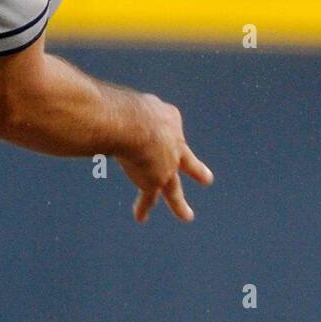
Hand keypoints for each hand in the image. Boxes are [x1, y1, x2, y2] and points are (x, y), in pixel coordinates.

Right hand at [116, 94, 213, 222]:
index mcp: (171, 119)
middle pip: (186, 160)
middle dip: (196, 170)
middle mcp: (174, 144)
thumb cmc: (129, 109)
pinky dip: (143, 208)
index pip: (167, 126)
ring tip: (187, 215)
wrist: (135, 126)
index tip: (141, 120)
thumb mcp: (135, 104)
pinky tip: (141, 217)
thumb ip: (129, 111)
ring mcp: (167, 166)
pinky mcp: (155, 182)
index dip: (151, 124)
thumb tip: (112, 113)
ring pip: (174, 189)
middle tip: (207, 179)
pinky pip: (148, 198)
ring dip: (180, 204)